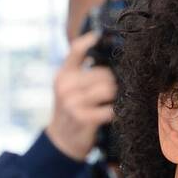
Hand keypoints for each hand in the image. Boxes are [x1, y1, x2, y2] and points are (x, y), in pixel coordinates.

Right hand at [46, 31, 116, 162]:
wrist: (62, 141)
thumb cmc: (72, 110)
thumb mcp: (70, 88)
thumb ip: (82, 71)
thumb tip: (107, 53)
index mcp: (63, 75)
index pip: (76, 49)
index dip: (91, 40)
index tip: (101, 37)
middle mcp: (65, 86)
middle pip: (104, 73)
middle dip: (113, 83)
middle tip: (111, 94)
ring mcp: (73, 102)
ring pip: (108, 90)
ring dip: (115, 98)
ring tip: (111, 104)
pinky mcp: (83, 118)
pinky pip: (110, 110)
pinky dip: (115, 113)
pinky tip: (111, 115)